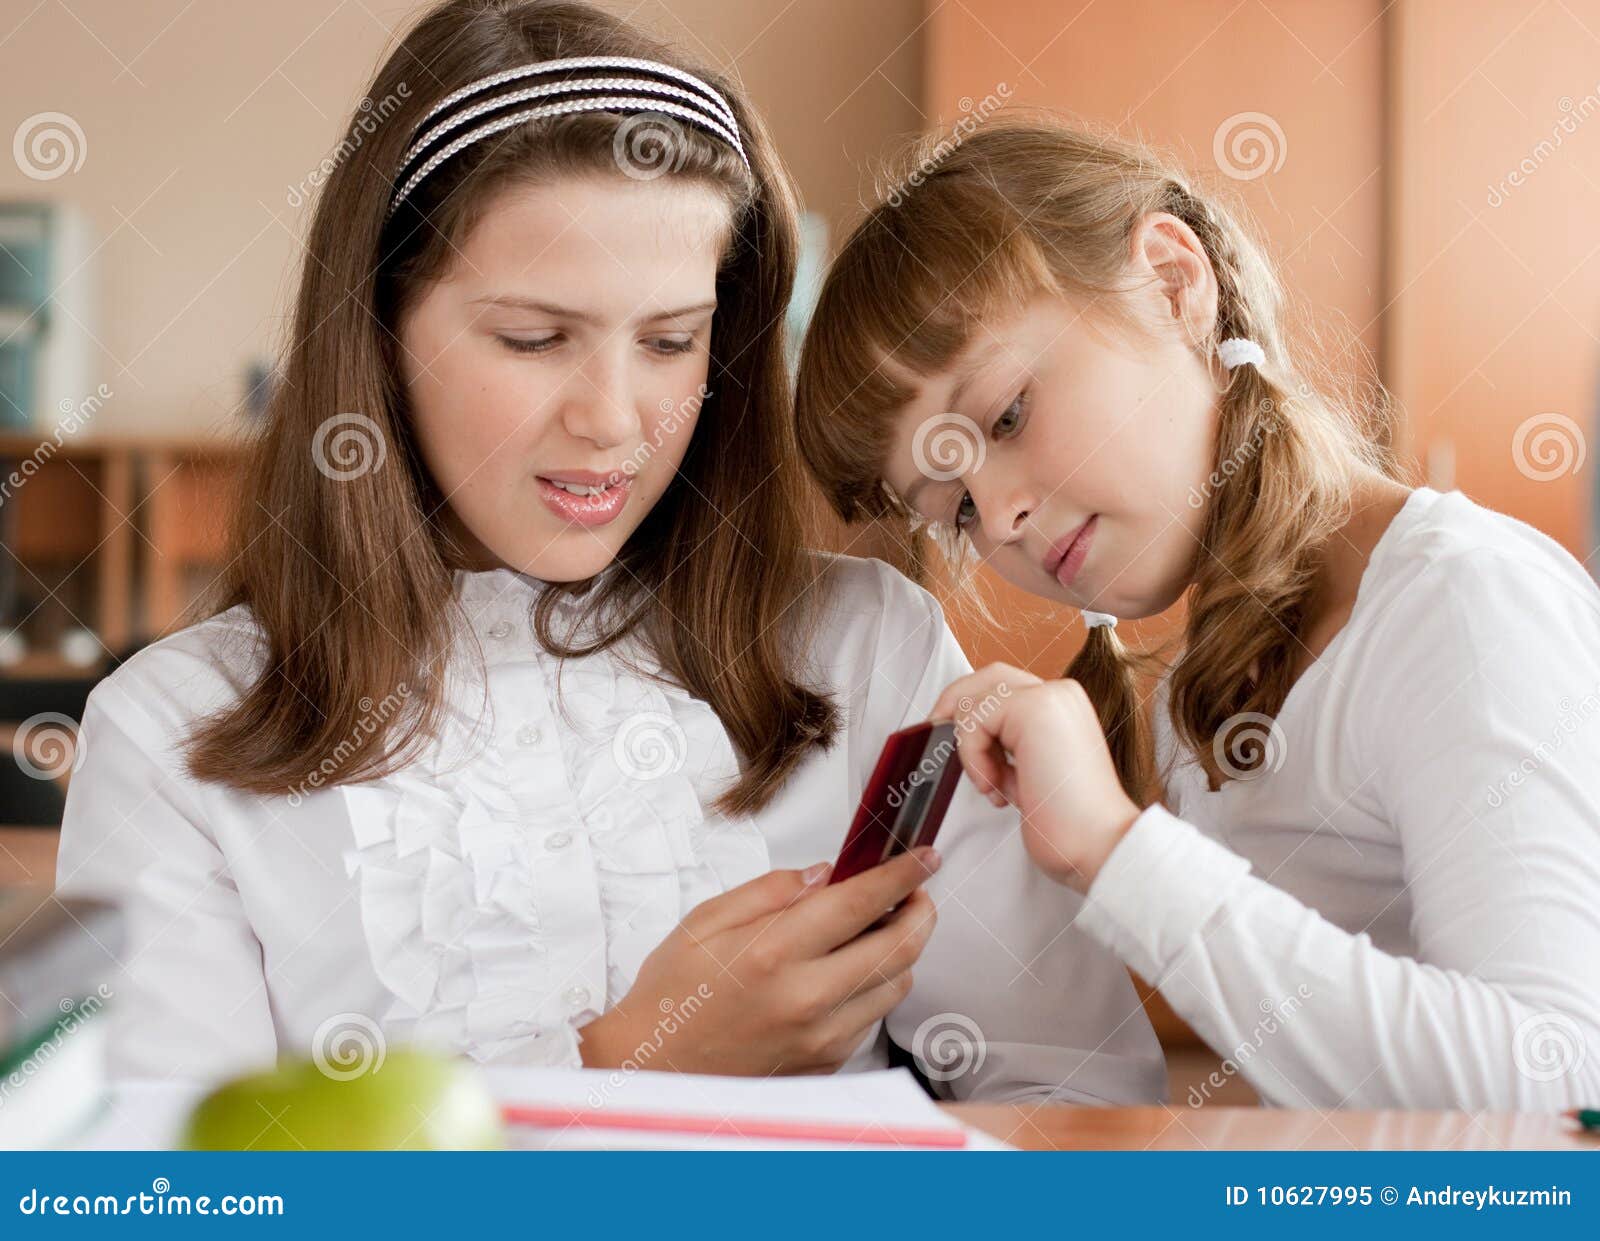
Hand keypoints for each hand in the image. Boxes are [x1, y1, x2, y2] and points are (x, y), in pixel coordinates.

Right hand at [578, 847, 939, 1075]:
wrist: (654, 1065)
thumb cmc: (673, 994)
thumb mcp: (706, 920)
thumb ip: (770, 891)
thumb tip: (824, 874)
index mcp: (773, 953)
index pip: (861, 903)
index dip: (902, 875)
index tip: (923, 858)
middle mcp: (806, 999)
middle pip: (900, 948)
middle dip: (920, 910)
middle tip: (914, 891)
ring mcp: (821, 1037)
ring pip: (896, 984)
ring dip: (899, 950)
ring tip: (874, 931)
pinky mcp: (826, 1062)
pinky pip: (872, 1016)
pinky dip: (873, 987)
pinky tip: (845, 972)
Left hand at [928, 663, 1142, 891]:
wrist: (1099, 845)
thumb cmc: (1069, 823)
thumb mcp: (1028, 772)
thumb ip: (1005, 746)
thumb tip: (965, 736)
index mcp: (1062, 707)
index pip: (1003, 686)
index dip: (971, 710)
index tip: (956, 744)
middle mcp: (1060, 694)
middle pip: (988, 677)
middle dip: (956, 708)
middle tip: (939, 741)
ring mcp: (1049, 697)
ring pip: (975, 699)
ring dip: (970, 747)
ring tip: (993, 785)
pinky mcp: (1035, 708)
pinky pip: (973, 719)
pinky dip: (972, 755)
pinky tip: (995, 786)